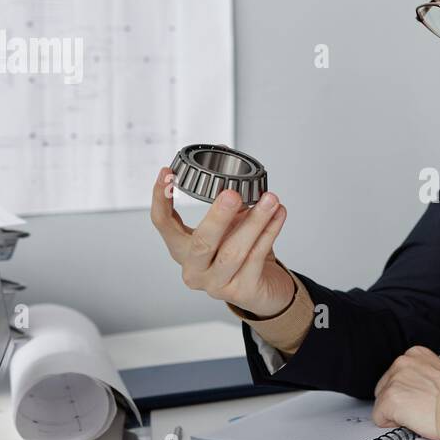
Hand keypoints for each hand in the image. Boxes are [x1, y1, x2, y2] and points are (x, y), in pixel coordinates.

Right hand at [149, 166, 294, 317]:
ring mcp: (216, 284)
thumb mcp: (228, 221)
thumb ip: (224, 193)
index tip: (167, 173)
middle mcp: (194, 269)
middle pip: (201, 242)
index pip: (162, 223)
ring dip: (256, 222)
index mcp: (182, 249)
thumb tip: (224, 148)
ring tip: (271, 199)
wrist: (263, 287)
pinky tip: (279, 214)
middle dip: (218, 216)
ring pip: (234, 251)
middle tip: (231, 194)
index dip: (160, 198)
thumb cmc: (240, 250)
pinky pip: (256, 258)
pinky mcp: (242, 291)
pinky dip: (270, 232)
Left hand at [372, 346, 439, 439]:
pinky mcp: (390, 399)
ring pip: (382, 404)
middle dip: (399, 402)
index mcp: (415, 354)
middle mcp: (402, 363)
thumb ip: (422, 377)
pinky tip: (414, 420)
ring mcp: (395, 380)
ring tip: (421, 413)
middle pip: (385, 389)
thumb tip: (415, 390)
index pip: (396, 376)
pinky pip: (379, 418)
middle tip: (422, 409)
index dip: (407, 393)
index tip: (420, 399)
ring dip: (398, 414)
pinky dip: (394, 425)